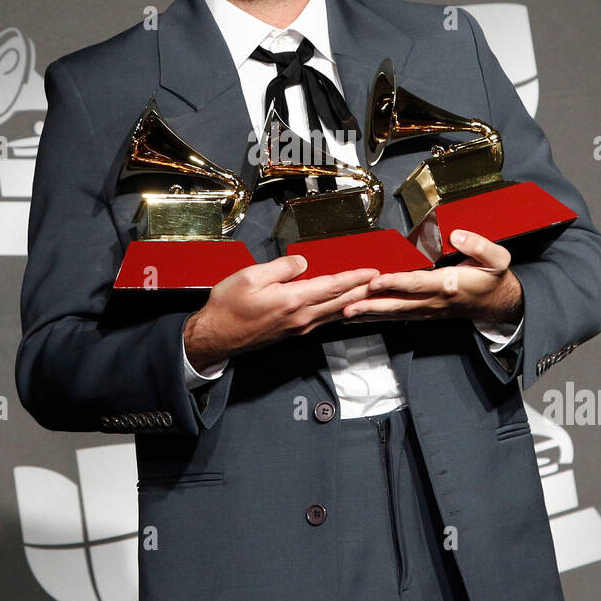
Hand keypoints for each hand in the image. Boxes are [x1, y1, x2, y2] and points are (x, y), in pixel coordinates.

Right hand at [183, 255, 378, 371]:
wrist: (215, 338)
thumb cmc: (228, 307)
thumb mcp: (250, 277)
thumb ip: (281, 268)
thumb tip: (303, 263)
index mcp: (292, 300)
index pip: (333, 286)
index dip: (355, 278)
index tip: (374, 271)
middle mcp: (301, 317)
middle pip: (341, 302)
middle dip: (364, 291)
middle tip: (384, 284)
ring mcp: (298, 328)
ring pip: (334, 313)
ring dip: (355, 303)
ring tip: (372, 295)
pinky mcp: (293, 332)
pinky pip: (324, 320)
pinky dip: (339, 312)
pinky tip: (345, 309)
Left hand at [339, 229, 522, 325]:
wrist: (499, 304)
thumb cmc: (494, 280)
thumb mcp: (498, 259)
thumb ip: (479, 245)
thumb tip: (457, 234)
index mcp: (448, 285)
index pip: (416, 283)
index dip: (394, 282)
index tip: (375, 281)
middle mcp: (434, 301)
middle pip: (398, 304)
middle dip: (371, 305)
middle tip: (347, 305)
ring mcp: (428, 310)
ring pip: (394, 313)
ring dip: (369, 314)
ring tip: (345, 314)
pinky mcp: (424, 313)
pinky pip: (397, 317)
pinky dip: (377, 318)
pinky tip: (360, 317)